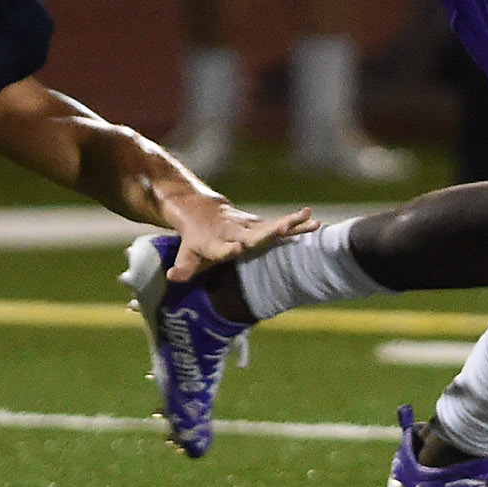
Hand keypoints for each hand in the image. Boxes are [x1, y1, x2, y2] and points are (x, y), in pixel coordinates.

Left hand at [164, 201, 318, 283]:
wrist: (199, 209)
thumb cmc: (194, 239)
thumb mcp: (186, 254)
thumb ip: (183, 268)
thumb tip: (172, 278)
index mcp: (216, 242)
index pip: (223, 247)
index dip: (229, 248)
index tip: (238, 248)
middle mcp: (234, 231)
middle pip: (254, 233)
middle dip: (269, 231)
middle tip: (283, 228)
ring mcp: (248, 226)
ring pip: (271, 226)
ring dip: (290, 223)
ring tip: (310, 219)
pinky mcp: (259, 224)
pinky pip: (280, 225)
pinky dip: (296, 224)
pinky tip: (315, 222)